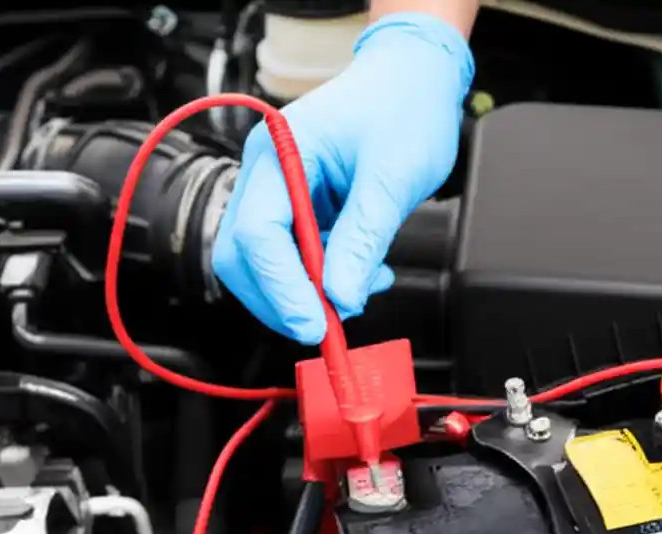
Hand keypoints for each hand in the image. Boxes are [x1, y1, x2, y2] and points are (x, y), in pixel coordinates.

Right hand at [212, 13, 473, 343]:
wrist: (415, 78)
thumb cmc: (404, 107)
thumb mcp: (392, 176)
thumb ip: (364, 238)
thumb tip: (341, 295)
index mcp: (279, 153)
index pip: (257, 233)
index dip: (281, 288)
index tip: (314, 324)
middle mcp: (268, 172)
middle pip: (246, 256)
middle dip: (285, 299)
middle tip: (329, 326)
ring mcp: (282, 189)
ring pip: (270, 262)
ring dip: (311, 290)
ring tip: (364, 286)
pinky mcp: (303, 206)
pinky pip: (299, 255)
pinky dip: (327, 276)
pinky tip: (365, 272)